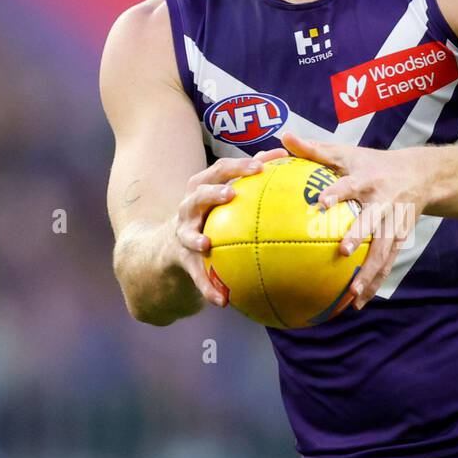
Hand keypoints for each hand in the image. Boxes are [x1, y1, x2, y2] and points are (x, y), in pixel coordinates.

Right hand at [172, 146, 289, 307]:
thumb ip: (251, 178)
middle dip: (213, 193)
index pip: (219, 170)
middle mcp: (189, 207)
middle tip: (230, 194)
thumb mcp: (225, 195)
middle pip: (198, 194)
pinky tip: (221, 301)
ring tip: (207, 244)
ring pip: (187, 233)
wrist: (171, 245)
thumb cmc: (210, 214)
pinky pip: (195, 275)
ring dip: (196, 237)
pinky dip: (207, 287)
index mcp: (203, 187)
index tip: (259, 166)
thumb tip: (285, 156)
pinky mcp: (183, 259)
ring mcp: (184, 233)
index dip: (238, 166)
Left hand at [278, 128, 427, 308]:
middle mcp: (383, 203)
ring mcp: (394, 223)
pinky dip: (374, 284)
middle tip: (343, 252)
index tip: (321, 202)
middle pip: (372, 221)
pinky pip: (386, 264)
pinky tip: (357, 304)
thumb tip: (284, 136)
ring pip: (382, 250)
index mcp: (368, 180)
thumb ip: (315, 149)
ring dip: (369, 273)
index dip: (337, 193)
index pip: (350, 186)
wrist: (421, 175)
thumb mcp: (347, 153)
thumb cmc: (373, 163)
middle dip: (360, 236)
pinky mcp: (400, 239)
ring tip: (352, 296)